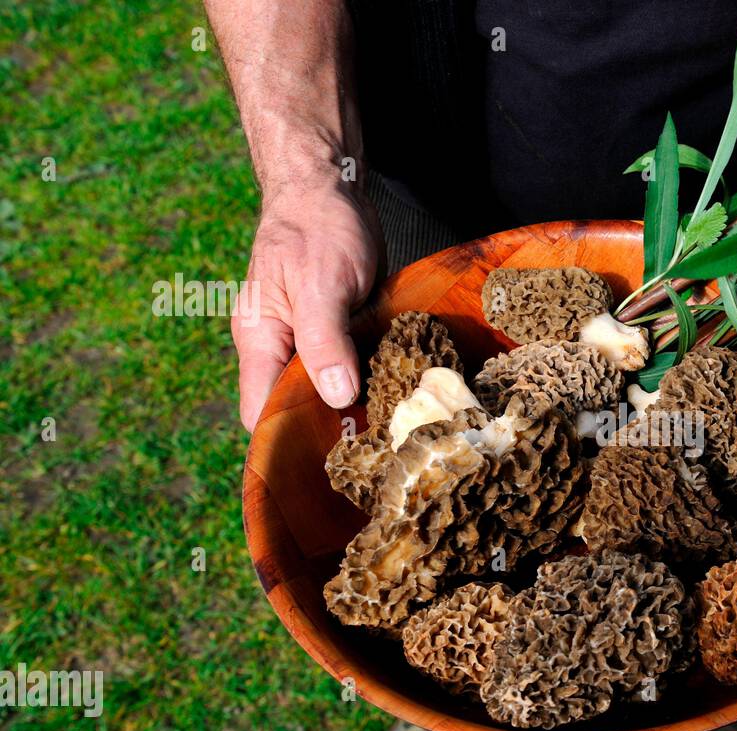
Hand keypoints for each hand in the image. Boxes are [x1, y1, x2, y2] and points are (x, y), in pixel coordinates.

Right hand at [232, 178, 382, 431]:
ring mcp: (309, 343)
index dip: (286, 440)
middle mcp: (280, 349)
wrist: (330, 188)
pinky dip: (371, 382)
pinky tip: (398, 396)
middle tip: (374, 450)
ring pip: (327, 393)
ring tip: (391, 429)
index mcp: (260, 341)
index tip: (329, 458)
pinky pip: (350, 370)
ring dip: (356, 409)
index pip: (260, 413)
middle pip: (296, 410)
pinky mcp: (338, 335)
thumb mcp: (321, 283)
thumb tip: (336, 398)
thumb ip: (324, 341)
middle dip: (329, 431)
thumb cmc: (317, 227)